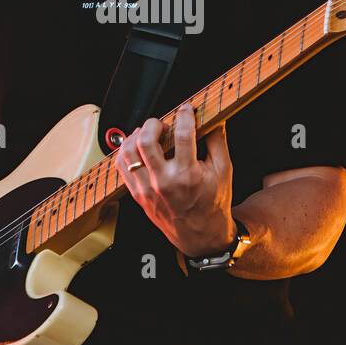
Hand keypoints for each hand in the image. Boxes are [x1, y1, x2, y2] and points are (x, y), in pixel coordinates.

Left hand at [115, 103, 234, 257]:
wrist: (200, 235)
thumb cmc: (213, 203)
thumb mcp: (224, 171)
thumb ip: (217, 141)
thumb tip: (212, 117)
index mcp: (188, 175)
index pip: (182, 135)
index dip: (185, 115)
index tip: (187, 109)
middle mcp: (164, 182)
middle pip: (146, 141)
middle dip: (154, 124)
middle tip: (163, 124)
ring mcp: (147, 189)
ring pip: (128, 152)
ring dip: (137, 135)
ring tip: (149, 133)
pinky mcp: (138, 194)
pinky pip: (122, 167)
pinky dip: (126, 151)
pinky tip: (138, 147)